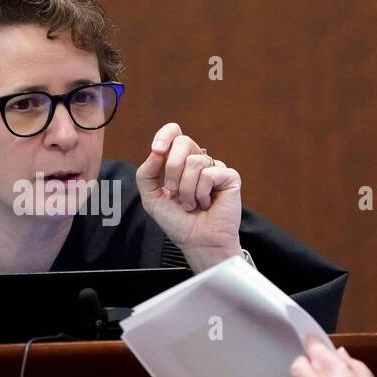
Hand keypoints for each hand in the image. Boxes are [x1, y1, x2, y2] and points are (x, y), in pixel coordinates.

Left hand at [135, 122, 241, 271]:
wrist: (197, 242)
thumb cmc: (177, 222)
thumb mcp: (151, 198)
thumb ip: (146, 173)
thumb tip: (156, 151)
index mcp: (180, 161)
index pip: (174, 133)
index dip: (165, 136)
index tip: (157, 150)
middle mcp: (198, 161)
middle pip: (183, 142)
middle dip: (172, 169)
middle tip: (172, 191)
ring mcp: (214, 168)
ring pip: (195, 162)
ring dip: (186, 189)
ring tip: (190, 204)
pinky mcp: (229, 177)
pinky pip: (209, 173)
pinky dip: (201, 193)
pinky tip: (206, 204)